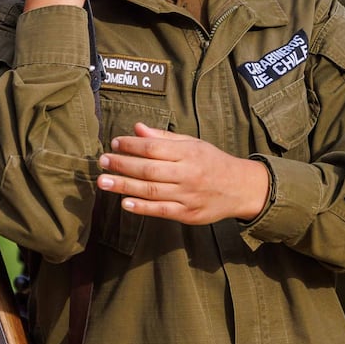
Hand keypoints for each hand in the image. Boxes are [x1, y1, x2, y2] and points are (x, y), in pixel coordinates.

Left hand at [97, 123, 270, 223]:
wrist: (241, 188)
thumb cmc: (213, 162)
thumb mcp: (193, 144)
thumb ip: (163, 139)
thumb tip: (137, 129)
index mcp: (188, 153)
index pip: (153, 148)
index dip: (131, 145)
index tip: (114, 143)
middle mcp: (188, 174)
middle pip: (149, 169)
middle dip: (122, 165)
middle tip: (102, 161)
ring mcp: (188, 195)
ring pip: (151, 191)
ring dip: (124, 186)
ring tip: (104, 182)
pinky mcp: (188, 214)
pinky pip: (161, 210)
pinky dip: (142, 208)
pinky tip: (125, 203)